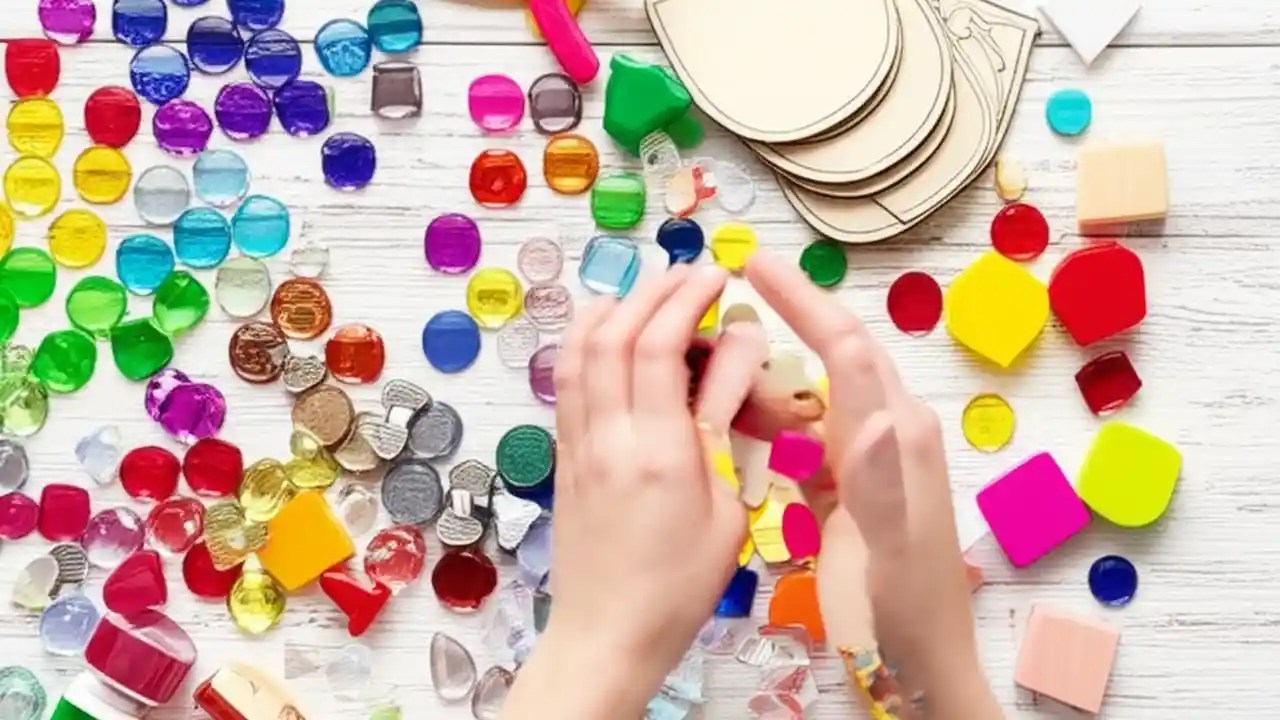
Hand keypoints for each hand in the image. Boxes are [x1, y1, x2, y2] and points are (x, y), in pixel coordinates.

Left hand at [504, 264, 762, 718]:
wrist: (607, 635)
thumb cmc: (680, 586)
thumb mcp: (728, 511)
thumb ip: (726, 428)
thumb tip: (738, 358)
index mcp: (660, 453)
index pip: (662, 346)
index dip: (687, 299)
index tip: (716, 277)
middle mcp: (610, 438)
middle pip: (616, 335)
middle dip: (653, 291)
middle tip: (688, 274)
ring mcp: (578, 445)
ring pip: (579, 352)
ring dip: (612, 307)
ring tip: (642, 289)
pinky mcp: (563, 458)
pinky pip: (566, 383)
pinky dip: (583, 343)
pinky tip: (602, 332)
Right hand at [745, 252, 992, 708]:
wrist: (923, 661)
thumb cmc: (903, 613)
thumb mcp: (889, 555)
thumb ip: (882, 485)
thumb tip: (877, 415)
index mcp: (897, 439)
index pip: (847, 349)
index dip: (802, 301)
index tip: (755, 262)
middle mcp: (890, 434)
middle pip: (837, 355)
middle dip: (790, 312)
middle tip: (737, 278)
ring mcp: (872, 458)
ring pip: (819, 392)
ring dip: (776, 364)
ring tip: (723, 343)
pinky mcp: (854, 485)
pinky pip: (811, 432)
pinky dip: (775, 414)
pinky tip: (743, 414)